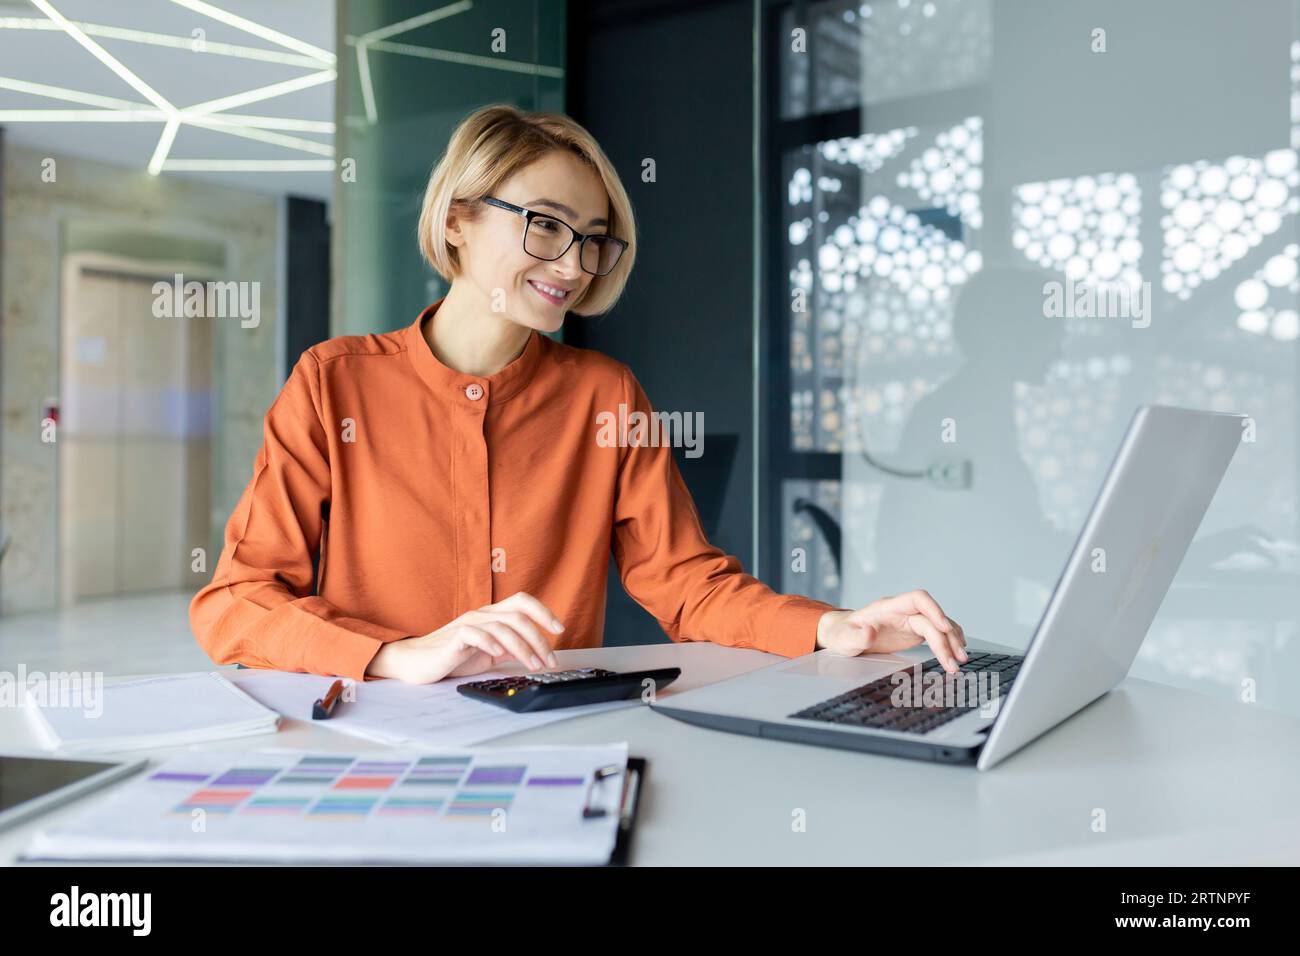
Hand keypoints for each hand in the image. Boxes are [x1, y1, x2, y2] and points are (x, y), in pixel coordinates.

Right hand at [366, 591, 563, 683]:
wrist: (416, 662)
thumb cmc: (451, 657)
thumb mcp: (487, 653)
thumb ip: (508, 648)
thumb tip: (533, 652)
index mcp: (492, 615)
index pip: (522, 602)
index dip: (543, 612)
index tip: (559, 629)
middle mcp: (482, 614)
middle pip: (519, 616)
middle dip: (539, 639)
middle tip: (549, 660)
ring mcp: (468, 624)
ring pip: (503, 626)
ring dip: (523, 647)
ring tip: (533, 665)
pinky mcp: (455, 637)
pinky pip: (475, 633)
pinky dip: (491, 642)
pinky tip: (499, 654)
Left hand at [816, 590, 966, 673]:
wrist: (843, 635)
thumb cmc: (843, 634)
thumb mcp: (844, 639)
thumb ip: (856, 637)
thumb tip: (870, 634)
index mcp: (889, 607)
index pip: (918, 598)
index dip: (934, 610)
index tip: (944, 627)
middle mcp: (903, 611)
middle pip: (932, 619)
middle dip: (946, 639)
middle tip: (955, 661)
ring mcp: (910, 620)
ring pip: (939, 626)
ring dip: (952, 642)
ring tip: (960, 662)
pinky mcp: (914, 631)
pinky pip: (937, 632)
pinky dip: (949, 641)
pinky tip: (957, 651)